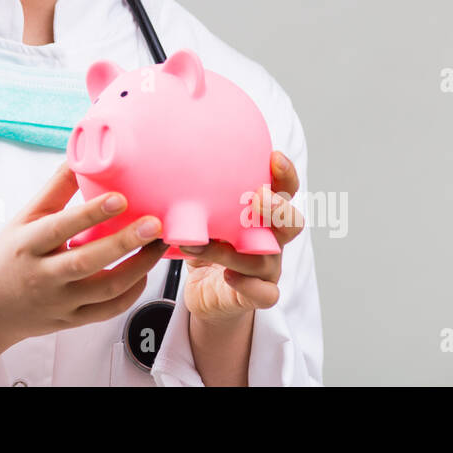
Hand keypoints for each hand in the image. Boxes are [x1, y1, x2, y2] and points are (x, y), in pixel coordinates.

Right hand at [0, 159, 168, 350]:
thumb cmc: (9, 256)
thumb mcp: (24, 219)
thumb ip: (54, 190)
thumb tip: (78, 157)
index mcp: (28, 244)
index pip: (61, 226)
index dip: (90, 213)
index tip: (120, 198)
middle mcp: (43, 276)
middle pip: (87, 261)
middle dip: (124, 242)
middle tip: (153, 224)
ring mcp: (59, 302)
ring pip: (104, 289)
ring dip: (138, 268)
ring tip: (158, 245)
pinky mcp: (72, 320)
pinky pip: (107, 311)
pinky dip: (131, 293)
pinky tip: (143, 273)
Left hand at [176, 150, 304, 326]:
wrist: (208, 292)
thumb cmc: (208, 243)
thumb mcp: (202, 215)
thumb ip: (194, 192)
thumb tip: (160, 160)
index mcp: (262, 214)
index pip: (285, 190)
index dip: (285, 175)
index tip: (274, 157)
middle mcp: (271, 239)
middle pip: (292, 223)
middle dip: (278, 208)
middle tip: (258, 197)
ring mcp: (268, 269)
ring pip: (264, 258)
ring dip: (233, 249)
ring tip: (203, 241)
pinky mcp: (257, 295)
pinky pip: (264, 293)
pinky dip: (248, 285)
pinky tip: (229, 276)